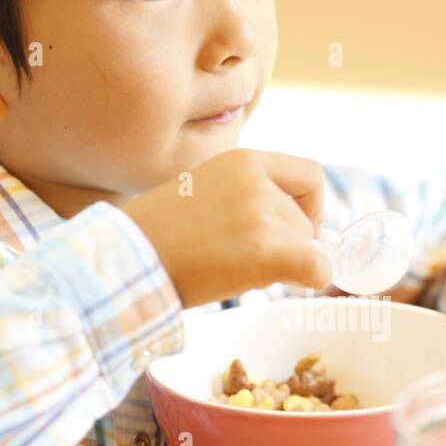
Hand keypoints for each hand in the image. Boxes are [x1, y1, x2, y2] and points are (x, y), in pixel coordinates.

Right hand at [118, 149, 332, 308]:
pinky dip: (311, 280)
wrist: (128, 259)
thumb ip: (246, 196)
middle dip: (288, 245)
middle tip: (246, 261)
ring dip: (282, 265)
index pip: (308, 175)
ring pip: (307, 248)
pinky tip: (280, 284)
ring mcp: (263, 215)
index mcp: (243, 160)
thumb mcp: (204, 190)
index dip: (312, 206)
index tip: (300, 227)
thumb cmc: (158, 236)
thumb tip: (294, 227)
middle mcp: (258, 182)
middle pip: (305, 221)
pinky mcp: (267, 251)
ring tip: (235, 269)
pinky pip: (318, 269)